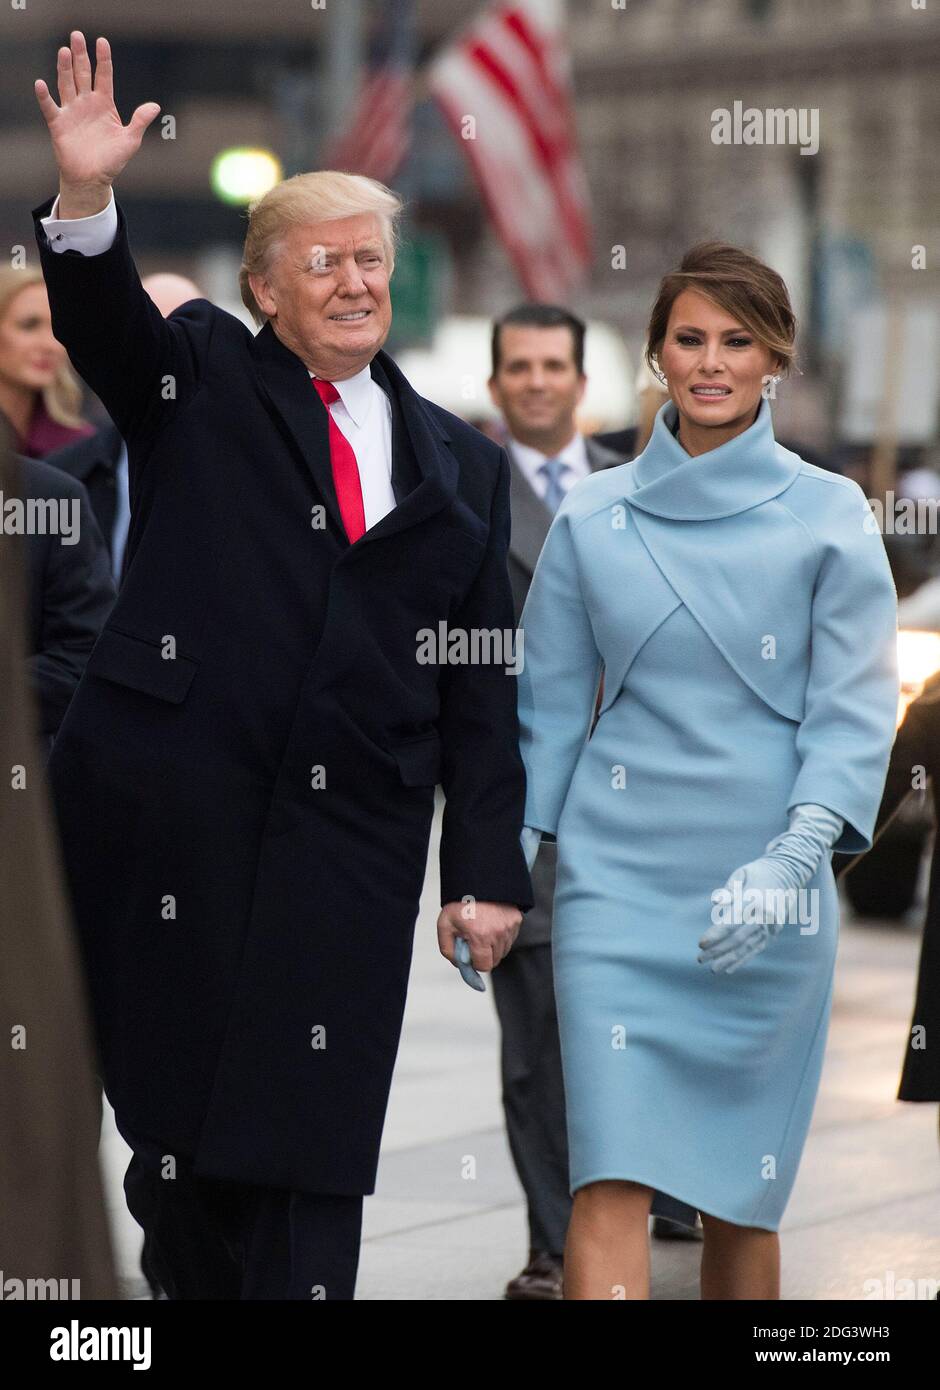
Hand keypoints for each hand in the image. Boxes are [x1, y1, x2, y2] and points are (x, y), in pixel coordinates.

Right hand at [34, 32, 159, 210]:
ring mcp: (72, 111)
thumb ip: (140, 121)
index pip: (104, 76)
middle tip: (77, 35)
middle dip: (80, 55)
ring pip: (67, 84)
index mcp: (104, 104)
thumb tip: (156, 106)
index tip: (102, 42)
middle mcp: (86, 103)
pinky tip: (42, 84)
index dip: (103, 59)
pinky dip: (45, 97)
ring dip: (65, 68)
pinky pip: (50, 107)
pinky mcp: (58, 124)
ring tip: (65, 51)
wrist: (93, 179)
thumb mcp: (131, 140)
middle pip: (82, 73)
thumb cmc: (112, 160)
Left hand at [437, 899, 520, 973]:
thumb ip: (448, 950)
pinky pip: (510, 938)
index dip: (475, 962)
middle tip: (474, 940)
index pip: (484, 966)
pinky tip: (491, 924)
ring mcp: (510, 926)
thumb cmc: (459, 903)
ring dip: (493, 946)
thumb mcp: (444, 926)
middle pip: (495, 960)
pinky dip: (501, 936)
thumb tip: (460, 964)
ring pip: (504, 950)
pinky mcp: (517, 920)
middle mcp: (498, 933)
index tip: (470, 953)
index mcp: (480, 936)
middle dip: (484, 955)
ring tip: (483, 930)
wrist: (476, 880)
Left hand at [698, 860, 794, 973]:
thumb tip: (716, 903)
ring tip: (713, 969)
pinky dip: (743, 959)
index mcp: (755, 900)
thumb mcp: (742, 873)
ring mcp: (771, 926)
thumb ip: (729, 889)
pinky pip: (756, 949)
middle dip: (718, 951)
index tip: (701, 944)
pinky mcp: (773, 933)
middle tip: (700, 959)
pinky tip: (729, 969)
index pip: (733, 921)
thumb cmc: (758, 872)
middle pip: (739, 938)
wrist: (788, 874)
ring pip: (748, 947)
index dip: (716, 934)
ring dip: (729, 959)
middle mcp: (764, 916)